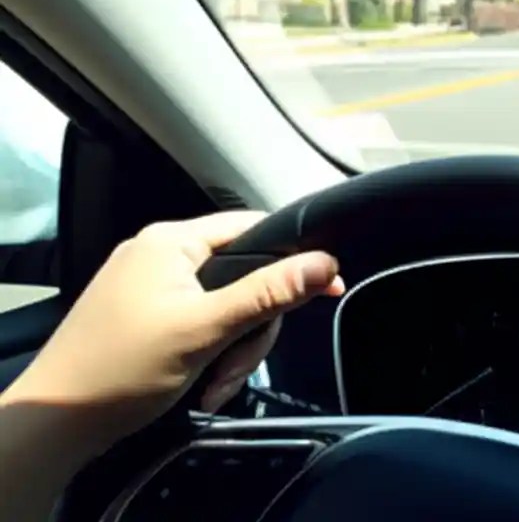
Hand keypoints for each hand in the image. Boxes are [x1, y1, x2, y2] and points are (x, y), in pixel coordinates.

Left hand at [1, 211, 342, 452]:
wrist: (56, 424)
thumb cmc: (121, 370)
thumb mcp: (206, 330)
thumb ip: (267, 293)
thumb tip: (325, 262)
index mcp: (170, 242)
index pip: (254, 227)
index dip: (295, 258)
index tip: (329, 288)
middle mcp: (160, 254)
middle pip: (245, 275)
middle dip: (252, 327)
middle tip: (239, 364)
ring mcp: (152, 286)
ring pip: (227, 306)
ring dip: (233, 349)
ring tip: (215, 383)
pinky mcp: (147, 315)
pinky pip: (203, 322)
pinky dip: (212, 353)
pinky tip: (203, 383)